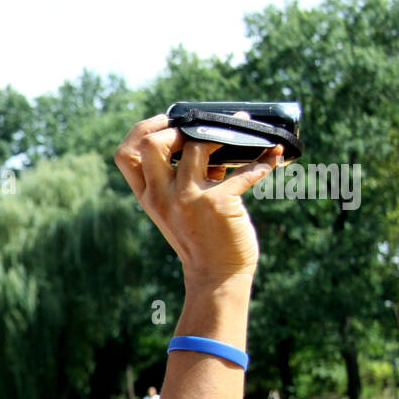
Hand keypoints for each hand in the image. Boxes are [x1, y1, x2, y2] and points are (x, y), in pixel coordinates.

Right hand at [113, 114, 280, 287]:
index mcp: (148, 196)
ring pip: (197, 146)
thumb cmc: (200, 239)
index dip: (143, 130)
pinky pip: (245, 170)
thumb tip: (205, 142)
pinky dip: (264, 160)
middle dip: (175, 127)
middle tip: (200, 130)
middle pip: (151, 143)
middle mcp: (162, 196)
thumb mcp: (176, 209)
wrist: (216, 275)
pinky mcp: (219, 204)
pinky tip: (274, 156)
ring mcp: (188, 199)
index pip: (125, 155)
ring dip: (223, 134)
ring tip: (242, 132)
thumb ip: (179, 180)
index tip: (167, 122)